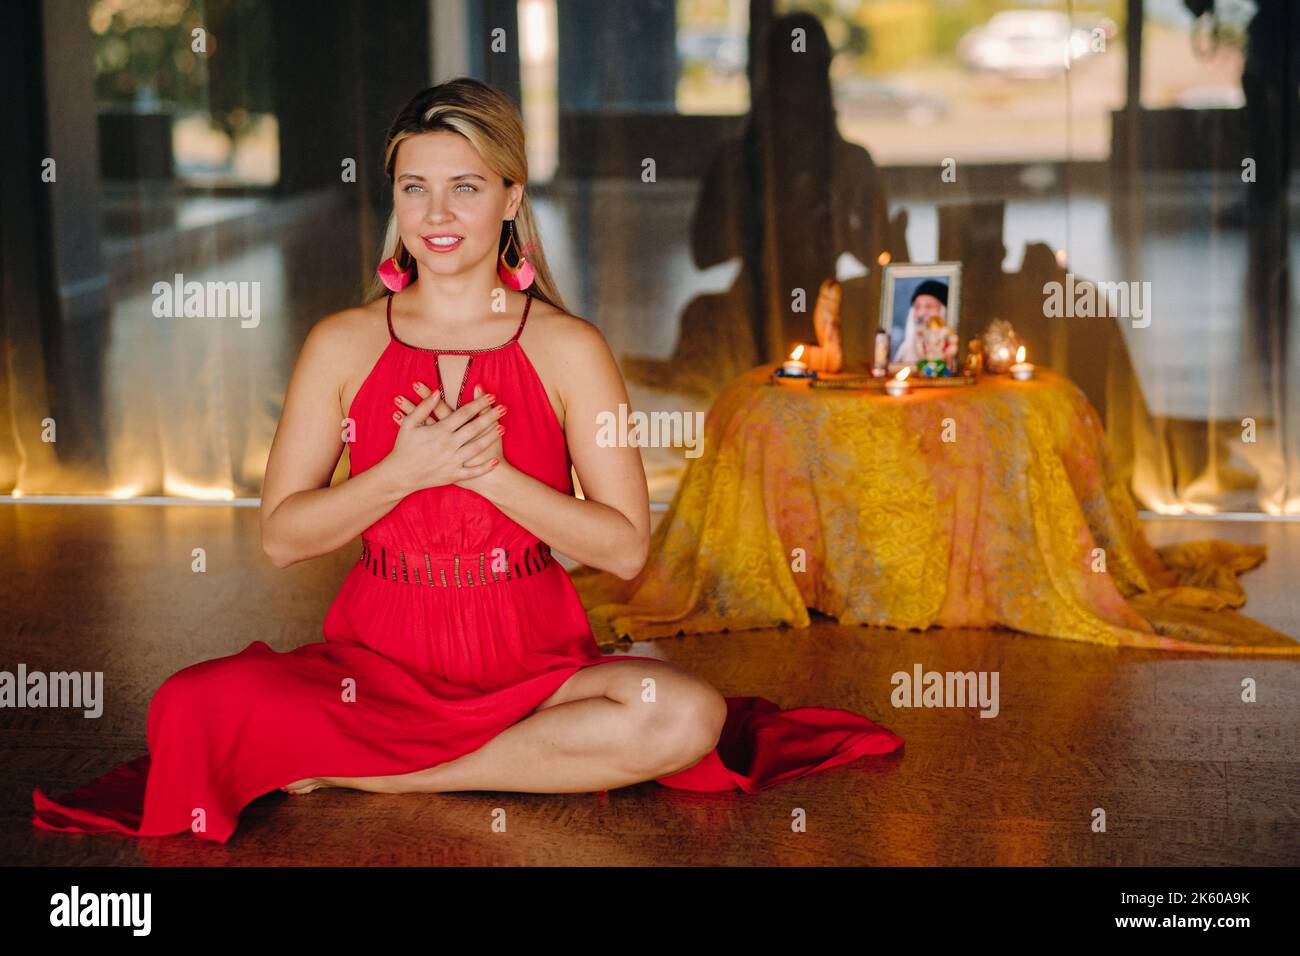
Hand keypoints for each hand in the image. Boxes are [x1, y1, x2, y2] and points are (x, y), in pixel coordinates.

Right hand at [383, 381, 506, 494]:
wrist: (399, 475)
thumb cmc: (403, 447)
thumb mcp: (409, 424)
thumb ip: (424, 407)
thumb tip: (438, 392)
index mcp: (439, 431)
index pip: (464, 413)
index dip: (479, 403)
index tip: (491, 396)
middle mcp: (448, 445)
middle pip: (475, 428)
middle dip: (491, 417)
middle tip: (504, 408)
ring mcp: (452, 461)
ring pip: (477, 447)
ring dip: (491, 438)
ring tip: (503, 428)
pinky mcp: (452, 475)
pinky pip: (472, 472)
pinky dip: (484, 468)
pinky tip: (495, 461)